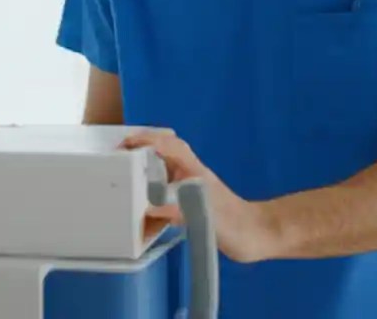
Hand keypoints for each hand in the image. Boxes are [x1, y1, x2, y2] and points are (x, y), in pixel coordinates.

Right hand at [120, 129, 278, 263]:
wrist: (257, 235)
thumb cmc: (235, 224)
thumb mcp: (204, 216)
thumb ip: (178, 209)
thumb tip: (149, 207)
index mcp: (194, 170)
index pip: (168, 143)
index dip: (145, 140)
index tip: (123, 146)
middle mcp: (191, 174)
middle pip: (165, 148)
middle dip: (142, 147)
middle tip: (118, 158)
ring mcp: (193, 186)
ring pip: (166, 166)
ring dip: (147, 165)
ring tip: (125, 176)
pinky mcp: (194, 201)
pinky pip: (169, 187)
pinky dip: (154, 189)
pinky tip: (145, 203)